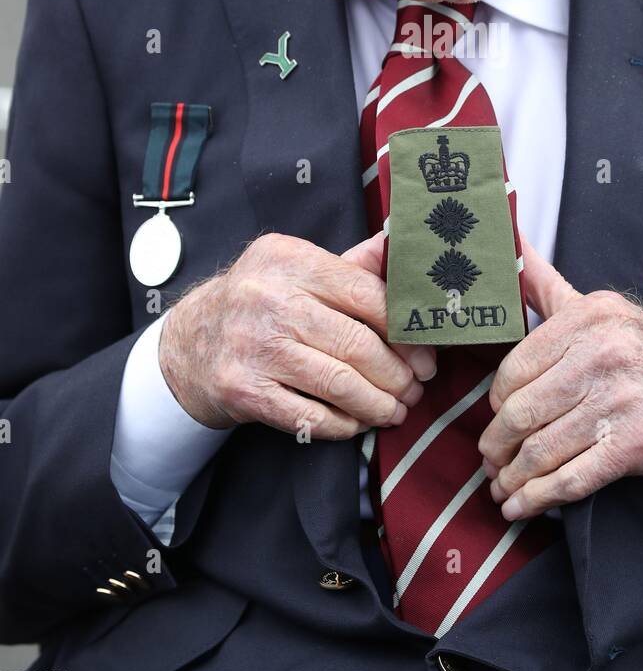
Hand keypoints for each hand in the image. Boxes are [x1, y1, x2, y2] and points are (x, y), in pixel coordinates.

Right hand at [158, 231, 434, 437]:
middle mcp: (269, 299)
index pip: (365, 294)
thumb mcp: (296, 269)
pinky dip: (343, 424)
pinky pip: (309, 416)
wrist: (188, 343)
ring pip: (339, 383)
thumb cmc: (259, 303)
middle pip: (357, 343)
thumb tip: (402, 246)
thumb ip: (351, 263)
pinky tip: (358, 422)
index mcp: (290, 259)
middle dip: (398, 373)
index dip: (405, 330)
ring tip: (396, 409)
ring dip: (378, 404)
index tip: (426, 353)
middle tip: (416, 387)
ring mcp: (254, 346)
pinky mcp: (243, 390)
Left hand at [478, 235, 642, 519]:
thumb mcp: (602, 308)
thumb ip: (548, 285)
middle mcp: (602, 355)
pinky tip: (521, 506)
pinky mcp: (633, 447)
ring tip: (502, 486)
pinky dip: (537, 498)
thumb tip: (509, 240)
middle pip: (521, 411)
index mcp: (588, 317)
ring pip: (540, 449)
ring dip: (512, 477)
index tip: (495, 415)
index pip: (514, 367)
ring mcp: (618, 403)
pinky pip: (569, 479)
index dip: (497, 400)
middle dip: (497, 444)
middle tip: (490, 458)